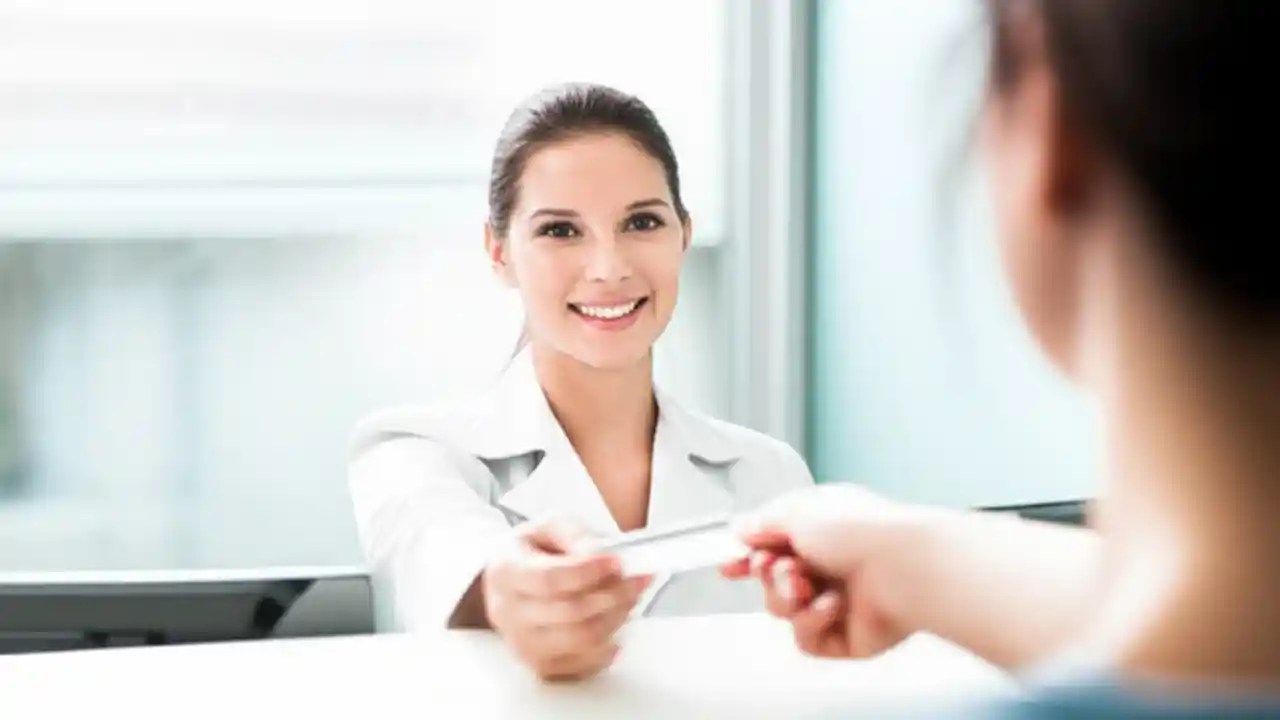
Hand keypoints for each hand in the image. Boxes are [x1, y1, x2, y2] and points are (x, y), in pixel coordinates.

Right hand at [483, 517, 651, 680]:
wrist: (515, 579)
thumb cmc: (536, 551)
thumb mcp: (553, 526)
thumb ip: (577, 535)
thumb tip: (599, 556)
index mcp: (506, 570)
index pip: (548, 579)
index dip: (587, 572)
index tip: (615, 561)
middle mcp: (507, 611)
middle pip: (568, 613)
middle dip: (612, 595)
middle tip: (637, 579)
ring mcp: (522, 643)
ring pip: (580, 641)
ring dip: (615, 618)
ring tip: (630, 598)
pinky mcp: (540, 664)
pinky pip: (583, 665)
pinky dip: (609, 645)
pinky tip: (616, 622)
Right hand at [723, 485, 934, 658]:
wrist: (902, 566)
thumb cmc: (860, 529)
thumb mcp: (797, 510)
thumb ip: (763, 522)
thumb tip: (742, 527)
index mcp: (820, 530)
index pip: (773, 546)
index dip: (748, 557)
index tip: (730, 565)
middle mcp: (829, 565)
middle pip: (773, 582)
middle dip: (770, 575)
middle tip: (782, 567)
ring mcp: (837, 601)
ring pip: (785, 611)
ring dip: (787, 597)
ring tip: (806, 584)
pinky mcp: (845, 636)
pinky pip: (806, 638)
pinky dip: (812, 622)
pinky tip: (831, 605)